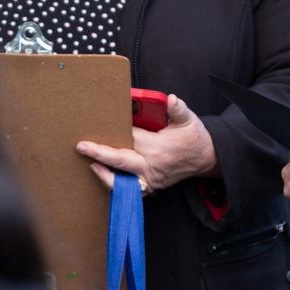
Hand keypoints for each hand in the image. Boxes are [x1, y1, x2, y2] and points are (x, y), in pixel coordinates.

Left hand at [77, 94, 218, 194]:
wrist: (207, 158)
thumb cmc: (194, 137)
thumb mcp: (189, 120)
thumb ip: (178, 109)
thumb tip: (170, 99)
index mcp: (159, 146)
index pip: (132, 137)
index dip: (117, 129)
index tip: (104, 121)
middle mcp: (152, 165)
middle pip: (121, 160)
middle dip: (100, 153)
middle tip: (81, 146)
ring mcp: (151, 178)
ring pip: (122, 181)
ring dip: (105, 174)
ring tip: (92, 164)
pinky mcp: (152, 187)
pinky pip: (130, 191)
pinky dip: (116, 187)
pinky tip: (104, 176)